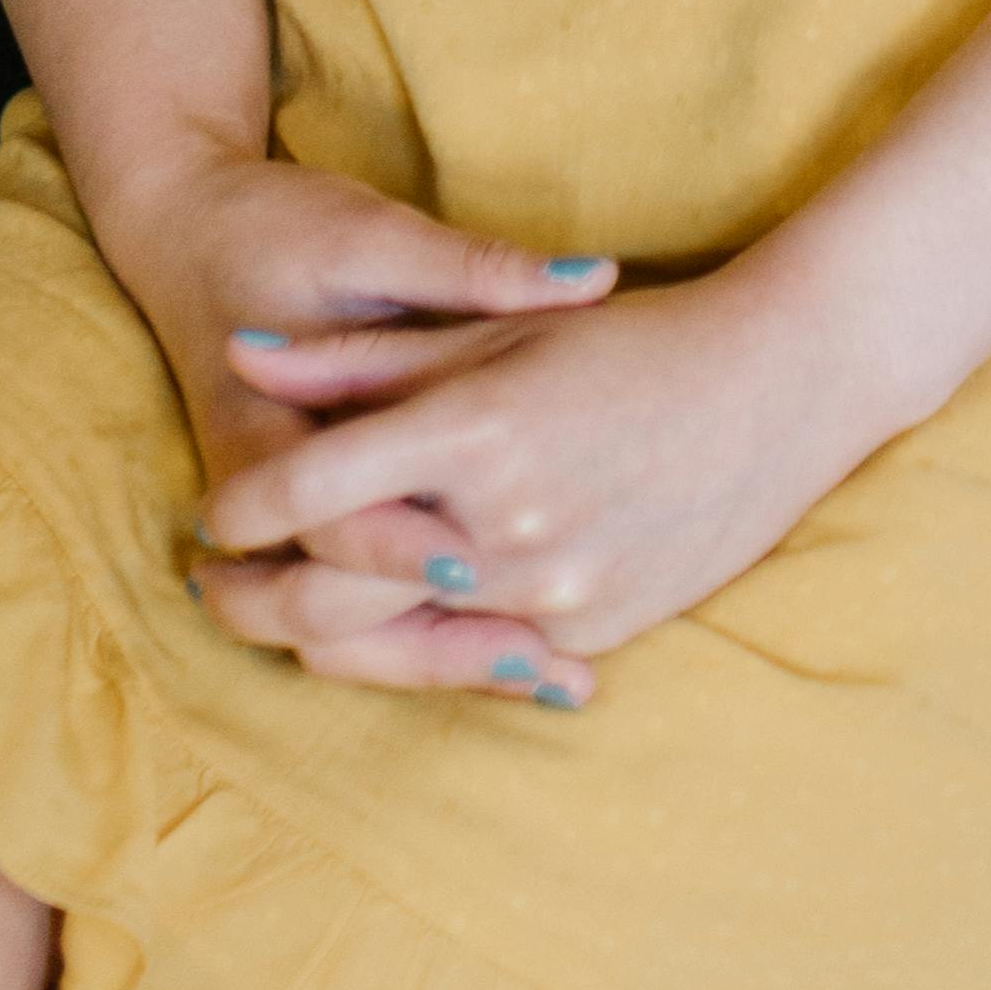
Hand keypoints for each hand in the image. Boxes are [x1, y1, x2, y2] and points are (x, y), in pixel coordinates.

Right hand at [109, 144, 619, 705]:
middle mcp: (264, 494)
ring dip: (445, 657)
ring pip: (350, 633)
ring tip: (560, 674)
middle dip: (435, 641)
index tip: (478, 560)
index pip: (328, 519)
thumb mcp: (370, 238)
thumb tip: (596, 280)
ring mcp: (283, 525)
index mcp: (263, 427)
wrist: (187, 242)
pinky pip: (361, 611)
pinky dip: (435, 636)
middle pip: (334, 610)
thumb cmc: (282, 231)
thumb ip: (469, 270)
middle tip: (542, 656)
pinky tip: (536, 653)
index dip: (398, 547)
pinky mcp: (308, 532)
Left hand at [189, 245, 895, 679]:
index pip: (306, 492)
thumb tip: (242, 349)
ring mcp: (551, 590)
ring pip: (390, 643)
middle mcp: (505, 524)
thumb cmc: (630, 336)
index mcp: (473, 429)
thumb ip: (362, 356)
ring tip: (282, 605)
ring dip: (320, 628)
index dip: (241, 509)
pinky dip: (418, 642)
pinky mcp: (591, 632)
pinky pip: (473, 657)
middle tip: (213, 583)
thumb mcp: (492, 332)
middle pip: (327, 596)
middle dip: (251, 595)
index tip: (212, 517)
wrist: (778, 383)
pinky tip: (389, 621)